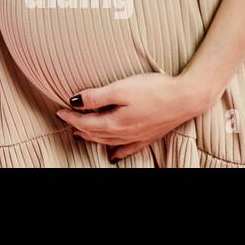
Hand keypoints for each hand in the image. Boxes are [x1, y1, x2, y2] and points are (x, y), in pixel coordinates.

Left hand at [54, 73, 209, 162]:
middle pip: (95, 134)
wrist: (186, 97)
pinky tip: (113, 156)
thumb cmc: (153, 89)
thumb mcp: (120, 88)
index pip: (85, 123)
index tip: (58, 110)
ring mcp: (137, 136)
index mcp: (115, 122)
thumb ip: (96, 97)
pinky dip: (117, 152)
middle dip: (78, 128)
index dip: (70, 117)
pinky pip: (128, 149)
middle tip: (66, 120)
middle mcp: (124, 133)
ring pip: (108, 141)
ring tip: (81, 134)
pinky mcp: (149, 136)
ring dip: (93, 138)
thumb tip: (74, 101)